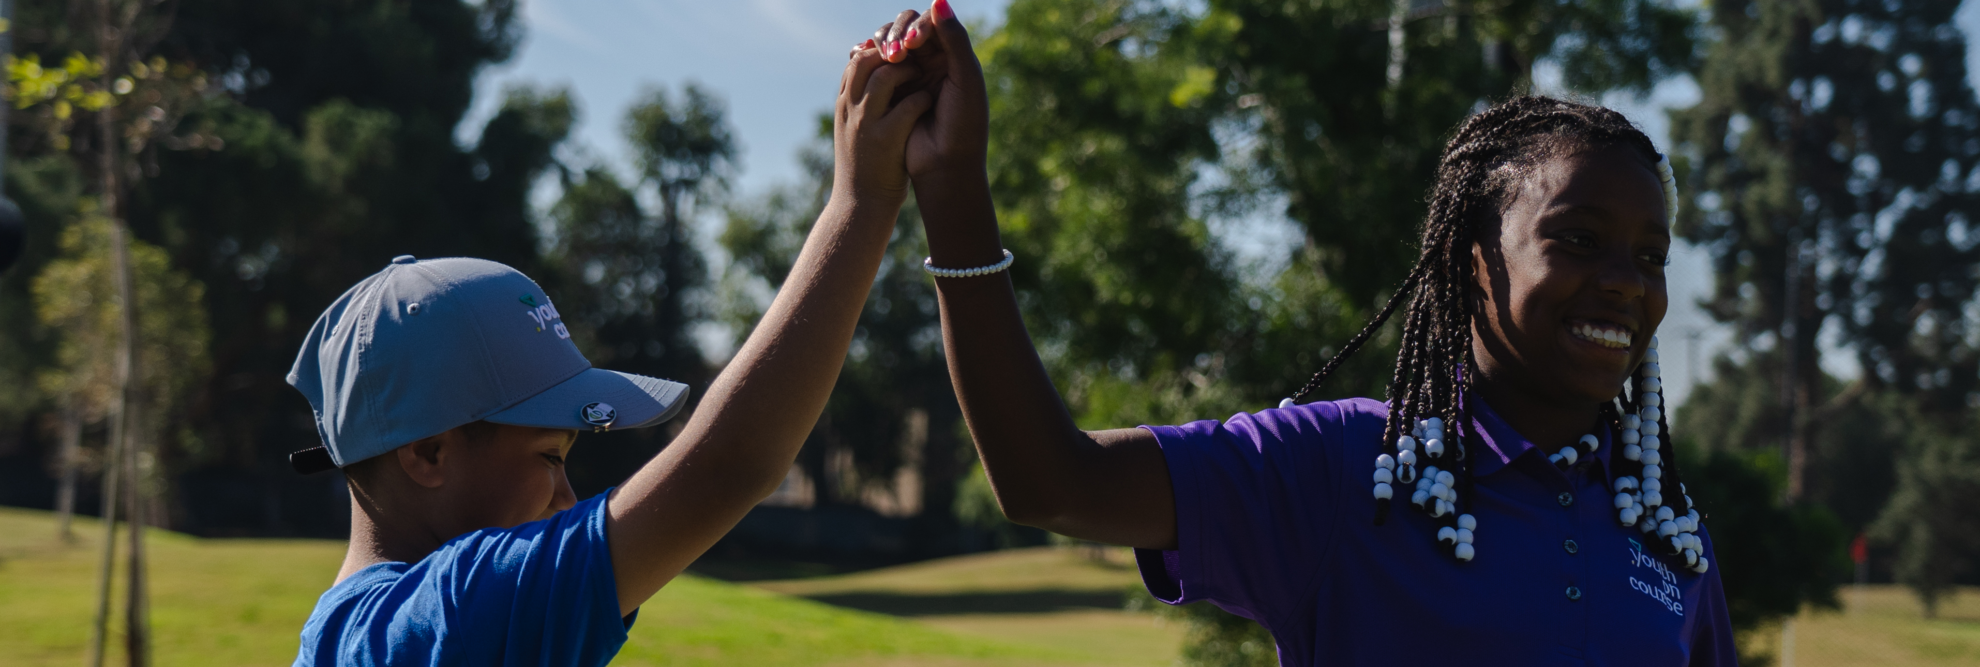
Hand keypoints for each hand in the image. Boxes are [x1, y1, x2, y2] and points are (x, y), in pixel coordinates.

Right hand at [833, 42, 934, 206]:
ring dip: (910, 72)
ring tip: (924, 80)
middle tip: (916, 62)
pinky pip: (908, 105)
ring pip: (885, 75)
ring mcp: (866, 123)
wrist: (861, 206)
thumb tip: (875, 76)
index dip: (880, 52)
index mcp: (844, 105)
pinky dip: (923, 99)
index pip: (857, 61)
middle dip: (894, 54)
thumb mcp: (858, 130)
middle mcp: (851, 109)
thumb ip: (862, 101)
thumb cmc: (866, 166)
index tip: (901, 56)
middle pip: (867, 59)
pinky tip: (930, 104)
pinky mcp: (886, 139)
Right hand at [870, 0, 987, 181]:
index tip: (914, 42)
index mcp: (950, 55)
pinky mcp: (890, 96)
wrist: (947, 168)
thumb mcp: (965, 78)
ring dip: (885, 47)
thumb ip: (955, 39)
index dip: (917, 27)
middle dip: (896, 36)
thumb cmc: (964, 124)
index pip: (926, 23)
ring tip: (891, 61)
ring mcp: (908, 79)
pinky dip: (869, 62)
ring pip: (887, 47)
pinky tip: (868, 64)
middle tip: (897, 54)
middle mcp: (929, 63)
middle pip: (903, 30)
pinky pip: (875, 70)